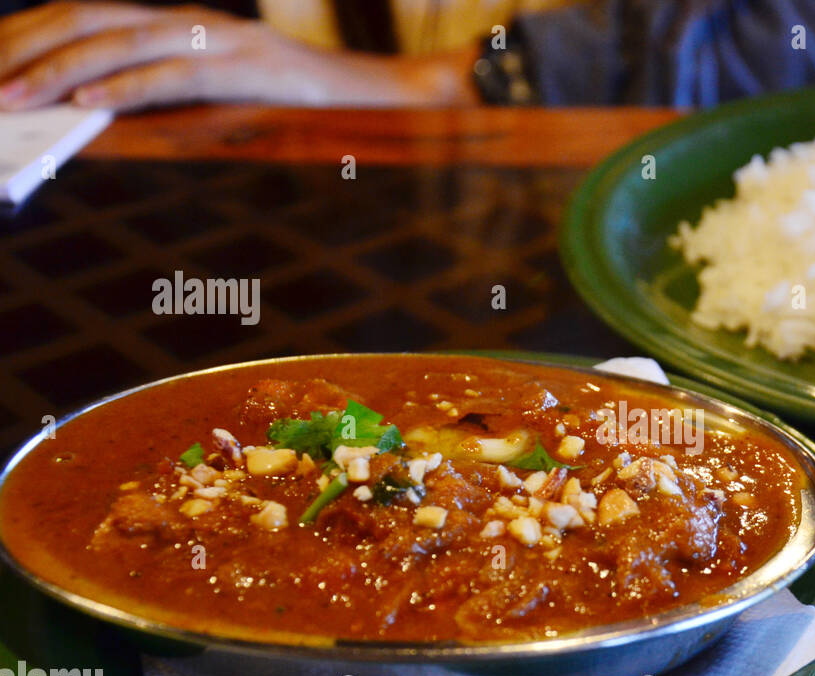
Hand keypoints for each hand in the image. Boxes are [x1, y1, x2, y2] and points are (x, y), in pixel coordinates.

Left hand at [0, 1, 479, 110]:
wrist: (374, 93)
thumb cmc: (296, 101)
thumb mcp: (221, 92)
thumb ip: (167, 92)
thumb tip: (102, 114)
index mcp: (175, 21)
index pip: (84, 16)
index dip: (30, 35)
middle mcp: (186, 17)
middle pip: (84, 17)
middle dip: (25, 47)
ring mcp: (214, 38)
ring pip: (117, 42)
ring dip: (59, 71)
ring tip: (17, 98)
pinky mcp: (242, 66)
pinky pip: (172, 75)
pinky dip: (126, 89)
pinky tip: (88, 106)